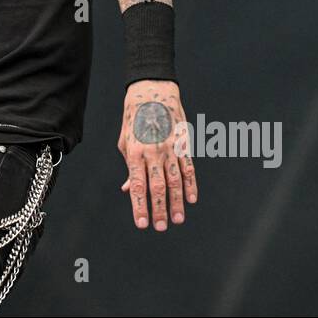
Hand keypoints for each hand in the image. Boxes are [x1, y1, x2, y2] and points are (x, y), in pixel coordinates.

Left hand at [117, 79, 196, 230]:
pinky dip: (191, 184)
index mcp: (135, 152)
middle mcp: (154, 151)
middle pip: (158, 187)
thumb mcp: (125, 141)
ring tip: (177, 219)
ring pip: (176, 180)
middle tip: (161, 227)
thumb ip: (130, 166)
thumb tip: (129, 190)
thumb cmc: (134, 118)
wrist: (153, 90)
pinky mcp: (183, 143)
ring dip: (178, 202)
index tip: (142, 224)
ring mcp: (170, 147)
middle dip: (159, 209)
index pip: (138, 185)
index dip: (140, 207)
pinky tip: (191, 199)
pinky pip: (189, 167)